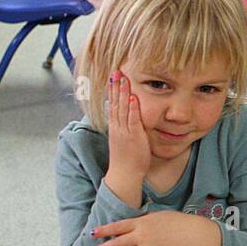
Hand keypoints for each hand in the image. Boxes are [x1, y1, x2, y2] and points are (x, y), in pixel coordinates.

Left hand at [92, 210, 218, 245]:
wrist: (191, 236)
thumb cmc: (176, 223)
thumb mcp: (157, 216)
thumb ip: (143, 220)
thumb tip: (132, 224)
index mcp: (141, 223)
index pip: (118, 227)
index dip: (104, 230)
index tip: (93, 233)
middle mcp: (141, 237)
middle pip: (118, 243)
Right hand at [106, 70, 150, 203]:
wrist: (124, 175)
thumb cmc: (126, 160)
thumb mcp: (123, 141)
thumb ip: (125, 128)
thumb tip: (128, 119)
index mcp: (115, 128)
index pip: (113, 104)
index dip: (113, 90)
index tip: (113, 77)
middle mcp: (118, 127)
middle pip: (115, 102)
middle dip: (116, 86)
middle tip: (116, 71)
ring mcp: (124, 131)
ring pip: (122, 108)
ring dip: (122, 92)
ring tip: (123, 78)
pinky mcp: (133, 137)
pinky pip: (132, 120)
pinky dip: (132, 109)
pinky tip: (132, 98)